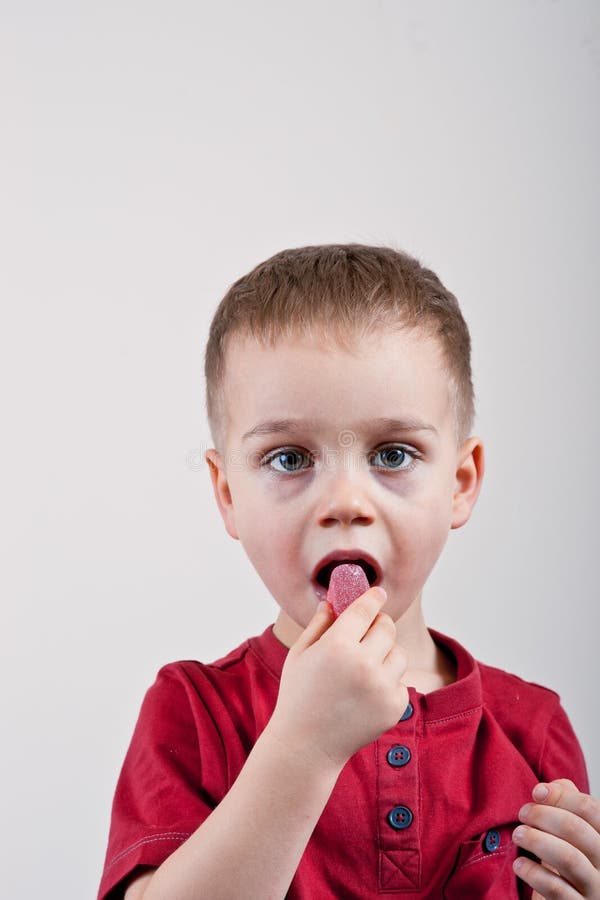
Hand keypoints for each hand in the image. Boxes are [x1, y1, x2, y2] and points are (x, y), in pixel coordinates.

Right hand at [267, 589, 408, 768]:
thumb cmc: (299, 695)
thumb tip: (334, 600)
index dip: (373, 598)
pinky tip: (366, 692)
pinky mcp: (394, 707)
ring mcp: (382, 687)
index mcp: (337, 646)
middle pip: (387, 628)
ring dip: (385, 654)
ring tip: (365, 667)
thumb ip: (319, 623)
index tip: (378, 593)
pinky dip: (388, 682)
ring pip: (398, 653)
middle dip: (378, 625)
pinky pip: (401, 681)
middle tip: (368, 631)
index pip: (365, 610)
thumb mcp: (300, 654)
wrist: (307, 746)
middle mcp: (364, 664)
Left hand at [512, 778, 599, 897]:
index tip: (536, 792)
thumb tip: (549, 787)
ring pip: (568, 858)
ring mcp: (596, 889)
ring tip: (518, 835)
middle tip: (523, 813)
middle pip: (577, 830)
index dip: (561, 795)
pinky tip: (519, 864)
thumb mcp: (572, 833)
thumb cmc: (569, 862)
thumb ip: (566, 805)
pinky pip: (556, 888)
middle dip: (543, 815)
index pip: (590, 808)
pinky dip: (533, 872)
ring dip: (536, 840)